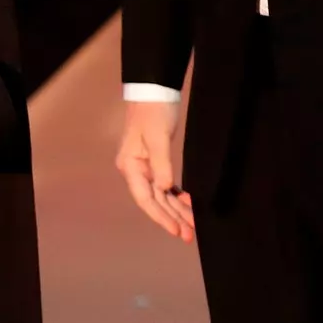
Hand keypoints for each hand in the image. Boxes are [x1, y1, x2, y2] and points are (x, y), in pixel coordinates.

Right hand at [115, 100, 193, 240]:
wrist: (155, 89)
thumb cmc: (153, 111)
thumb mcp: (158, 137)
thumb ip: (162, 164)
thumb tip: (165, 190)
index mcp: (130, 165)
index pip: (145, 199)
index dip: (161, 217)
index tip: (176, 230)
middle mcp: (135, 169)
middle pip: (155, 200)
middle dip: (172, 218)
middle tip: (190, 235)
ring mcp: (145, 165)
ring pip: (162, 194)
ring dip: (176, 209)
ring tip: (192, 225)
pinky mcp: (156, 159)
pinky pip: (165, 184)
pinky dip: (176, 195)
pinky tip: (187, 203)